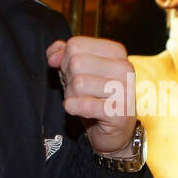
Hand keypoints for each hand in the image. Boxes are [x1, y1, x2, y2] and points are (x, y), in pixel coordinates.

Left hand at [46, 37, 135, 154]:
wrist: (115, 132)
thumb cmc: (96, 97)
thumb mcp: (79, 71)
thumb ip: (64, 55)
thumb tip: (53, 56)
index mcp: (116, 52)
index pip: (75, 45)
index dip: (66, 61)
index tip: (76, 74)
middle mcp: (125, 68)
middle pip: (76, 63)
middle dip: (69, 80)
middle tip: (79, 91)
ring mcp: (125, 90)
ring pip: (78, 84)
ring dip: (73, 96)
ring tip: (84, 101)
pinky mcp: (119, 113)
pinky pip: (84, 104)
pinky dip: (74, 108)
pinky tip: (80, 110)